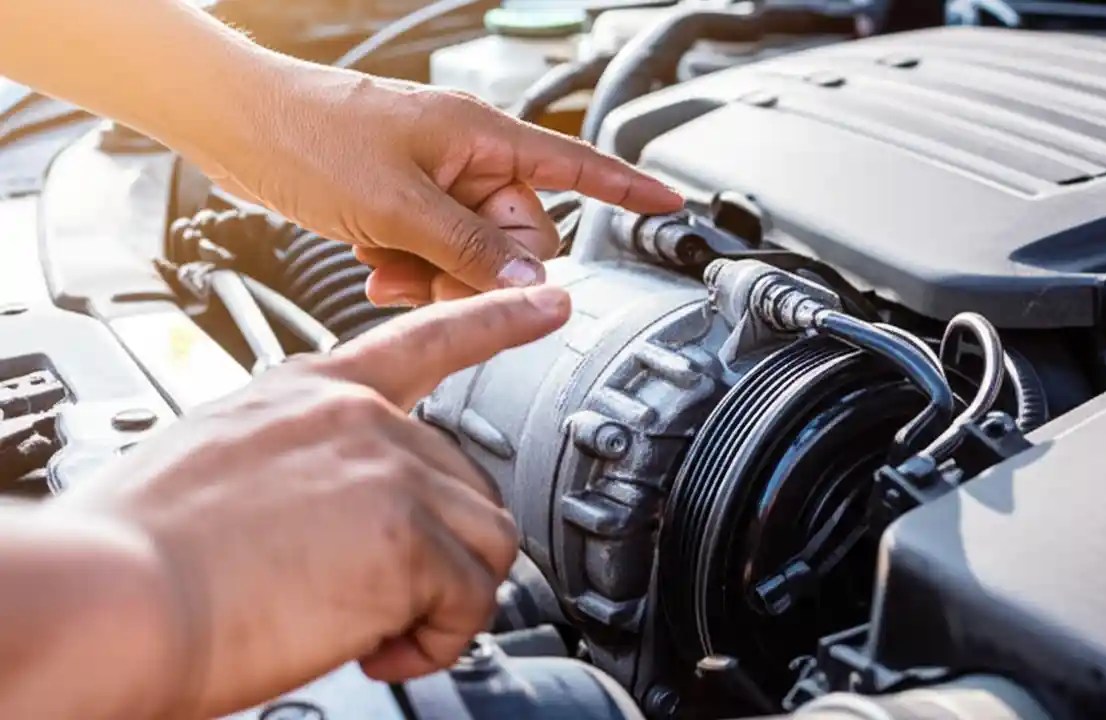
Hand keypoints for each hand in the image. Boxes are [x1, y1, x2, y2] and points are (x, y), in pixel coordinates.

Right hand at [48, 286, 570, 717]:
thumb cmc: (142, 548)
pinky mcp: (408, 538)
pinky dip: (437, 641)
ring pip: (486, 543)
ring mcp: (391, 471)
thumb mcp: (223, 464)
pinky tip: (379, 649)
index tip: (549, 300)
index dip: (496, 319)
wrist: (107, 594)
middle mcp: (363, 419)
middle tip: (371, 597)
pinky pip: (473, 601)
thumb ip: (305, 468)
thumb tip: (337, 517)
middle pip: (468, 484)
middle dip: (437, 553)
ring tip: (376, 629)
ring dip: (444, 601)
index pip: (425, 340)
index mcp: (313, 393)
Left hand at [198, 61, 683, 305]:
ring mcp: (436, 181)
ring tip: (389, 264)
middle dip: (482, 267)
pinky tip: (378, 262)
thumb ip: (470, 248)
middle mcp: (468, 157)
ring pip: (474, 252)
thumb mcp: (398, 204)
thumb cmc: (309, 136)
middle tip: (431, 273)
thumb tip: (529, 279)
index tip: (669, 205)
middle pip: (519, 233)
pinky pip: (437, 252)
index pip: (575, 166)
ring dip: (438, 273)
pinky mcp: (406, 202)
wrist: (238, 127)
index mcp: (483, 137)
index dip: (626, 189)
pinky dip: (413, 268)